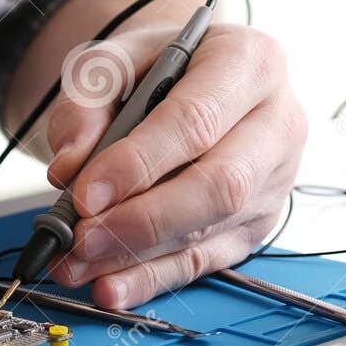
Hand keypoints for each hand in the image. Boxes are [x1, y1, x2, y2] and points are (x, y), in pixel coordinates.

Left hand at [43, 23, 303, 308]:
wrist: (188, 77)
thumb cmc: (155, 65)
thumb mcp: (113, 58)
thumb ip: (85, 103)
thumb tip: (68, 168)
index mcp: (249, 64)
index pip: (197, 121)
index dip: (139, 164)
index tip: (85, 194)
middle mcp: (277, 123)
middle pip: (219, 186)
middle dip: (142, 220)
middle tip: (80, 239)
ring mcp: (273, 180)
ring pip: (209, 230)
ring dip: (136, 256)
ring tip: (75, 264)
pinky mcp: (256, 224)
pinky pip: (206, 261)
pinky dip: (152, 279)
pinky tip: (110, 287)